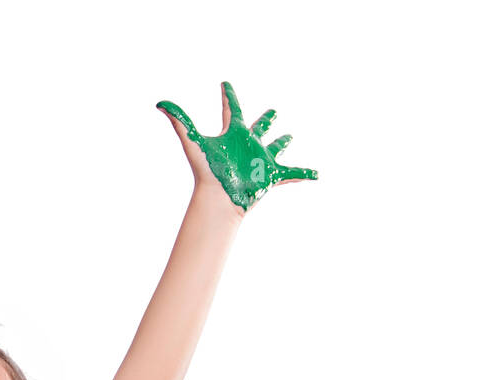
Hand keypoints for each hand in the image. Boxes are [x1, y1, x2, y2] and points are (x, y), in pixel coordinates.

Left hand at [156, 81, 316, 211]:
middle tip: (273, 112)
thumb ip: (179, 121)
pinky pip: (291, 174)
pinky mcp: (270, 175)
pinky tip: (316, 175)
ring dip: (283, 142)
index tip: (224, 84)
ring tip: (289, 136)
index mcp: (232, 135)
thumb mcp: (194, 142)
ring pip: (275, 148)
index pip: (231, 110)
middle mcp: (247, 145)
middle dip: (266, 120)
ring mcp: (260, 160)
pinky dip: (304, 174)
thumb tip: (159, 103)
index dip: (228, 96)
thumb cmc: (207, 171)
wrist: (219, 198)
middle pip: (258, 128)